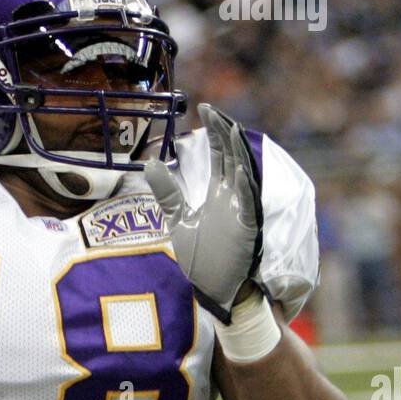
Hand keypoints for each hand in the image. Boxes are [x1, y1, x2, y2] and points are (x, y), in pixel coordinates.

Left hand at [144, 103, 262, 322]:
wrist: (215, 291)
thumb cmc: (202, 259)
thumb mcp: (179, 221)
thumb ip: (168, 193)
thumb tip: (150, 163)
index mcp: (219, 193)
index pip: (219, 154)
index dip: (214, 131)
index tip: (204, 108)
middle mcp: (233, 197)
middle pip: (232, 157)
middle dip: (224, 133)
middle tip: (213, 111)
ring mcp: (242, 211)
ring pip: (245, 174)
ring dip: (238, 153)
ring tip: (231, 128)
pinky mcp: (248, 229)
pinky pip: (250, 204)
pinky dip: (247, 187)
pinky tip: (242, 170)